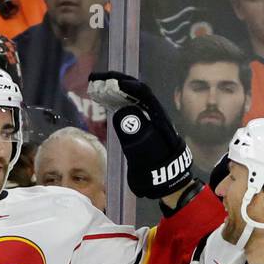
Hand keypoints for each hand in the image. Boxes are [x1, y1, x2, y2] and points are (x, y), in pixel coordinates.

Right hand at [88, 72, 193, 198]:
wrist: (168, 183)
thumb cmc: (159, 170)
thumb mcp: (147, 155)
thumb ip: (135, 136)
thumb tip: (121, 114)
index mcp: (158, 119)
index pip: (143, 94)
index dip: (127, 85)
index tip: (110, 82)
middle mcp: (153, 116)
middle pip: (136, 92)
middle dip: (117, 82)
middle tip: (96, 79)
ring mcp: (147, 121)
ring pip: (130, 99)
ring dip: (113, 91)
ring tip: (95, 87)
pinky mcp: (140, 128)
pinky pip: (127, 110)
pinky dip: (114, 102)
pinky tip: (103, 100)